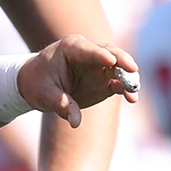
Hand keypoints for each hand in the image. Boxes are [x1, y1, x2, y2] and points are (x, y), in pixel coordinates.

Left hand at [18, 36, 138, 127]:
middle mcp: (88, 53)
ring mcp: (98, 66)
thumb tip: (75, 122)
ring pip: (119, 67)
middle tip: (133, 69)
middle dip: (122, 60)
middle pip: (110, 52)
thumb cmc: (38, 83)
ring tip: (134, 91)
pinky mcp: (104, 80)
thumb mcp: (45, 94)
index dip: (99, 54)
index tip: (110, 60)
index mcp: (70, 48)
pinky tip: (132, 98)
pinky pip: (119, 82)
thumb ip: (61, 104)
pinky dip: (127, 89)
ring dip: (129, 77)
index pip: (87, 50)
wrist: (37, 85)